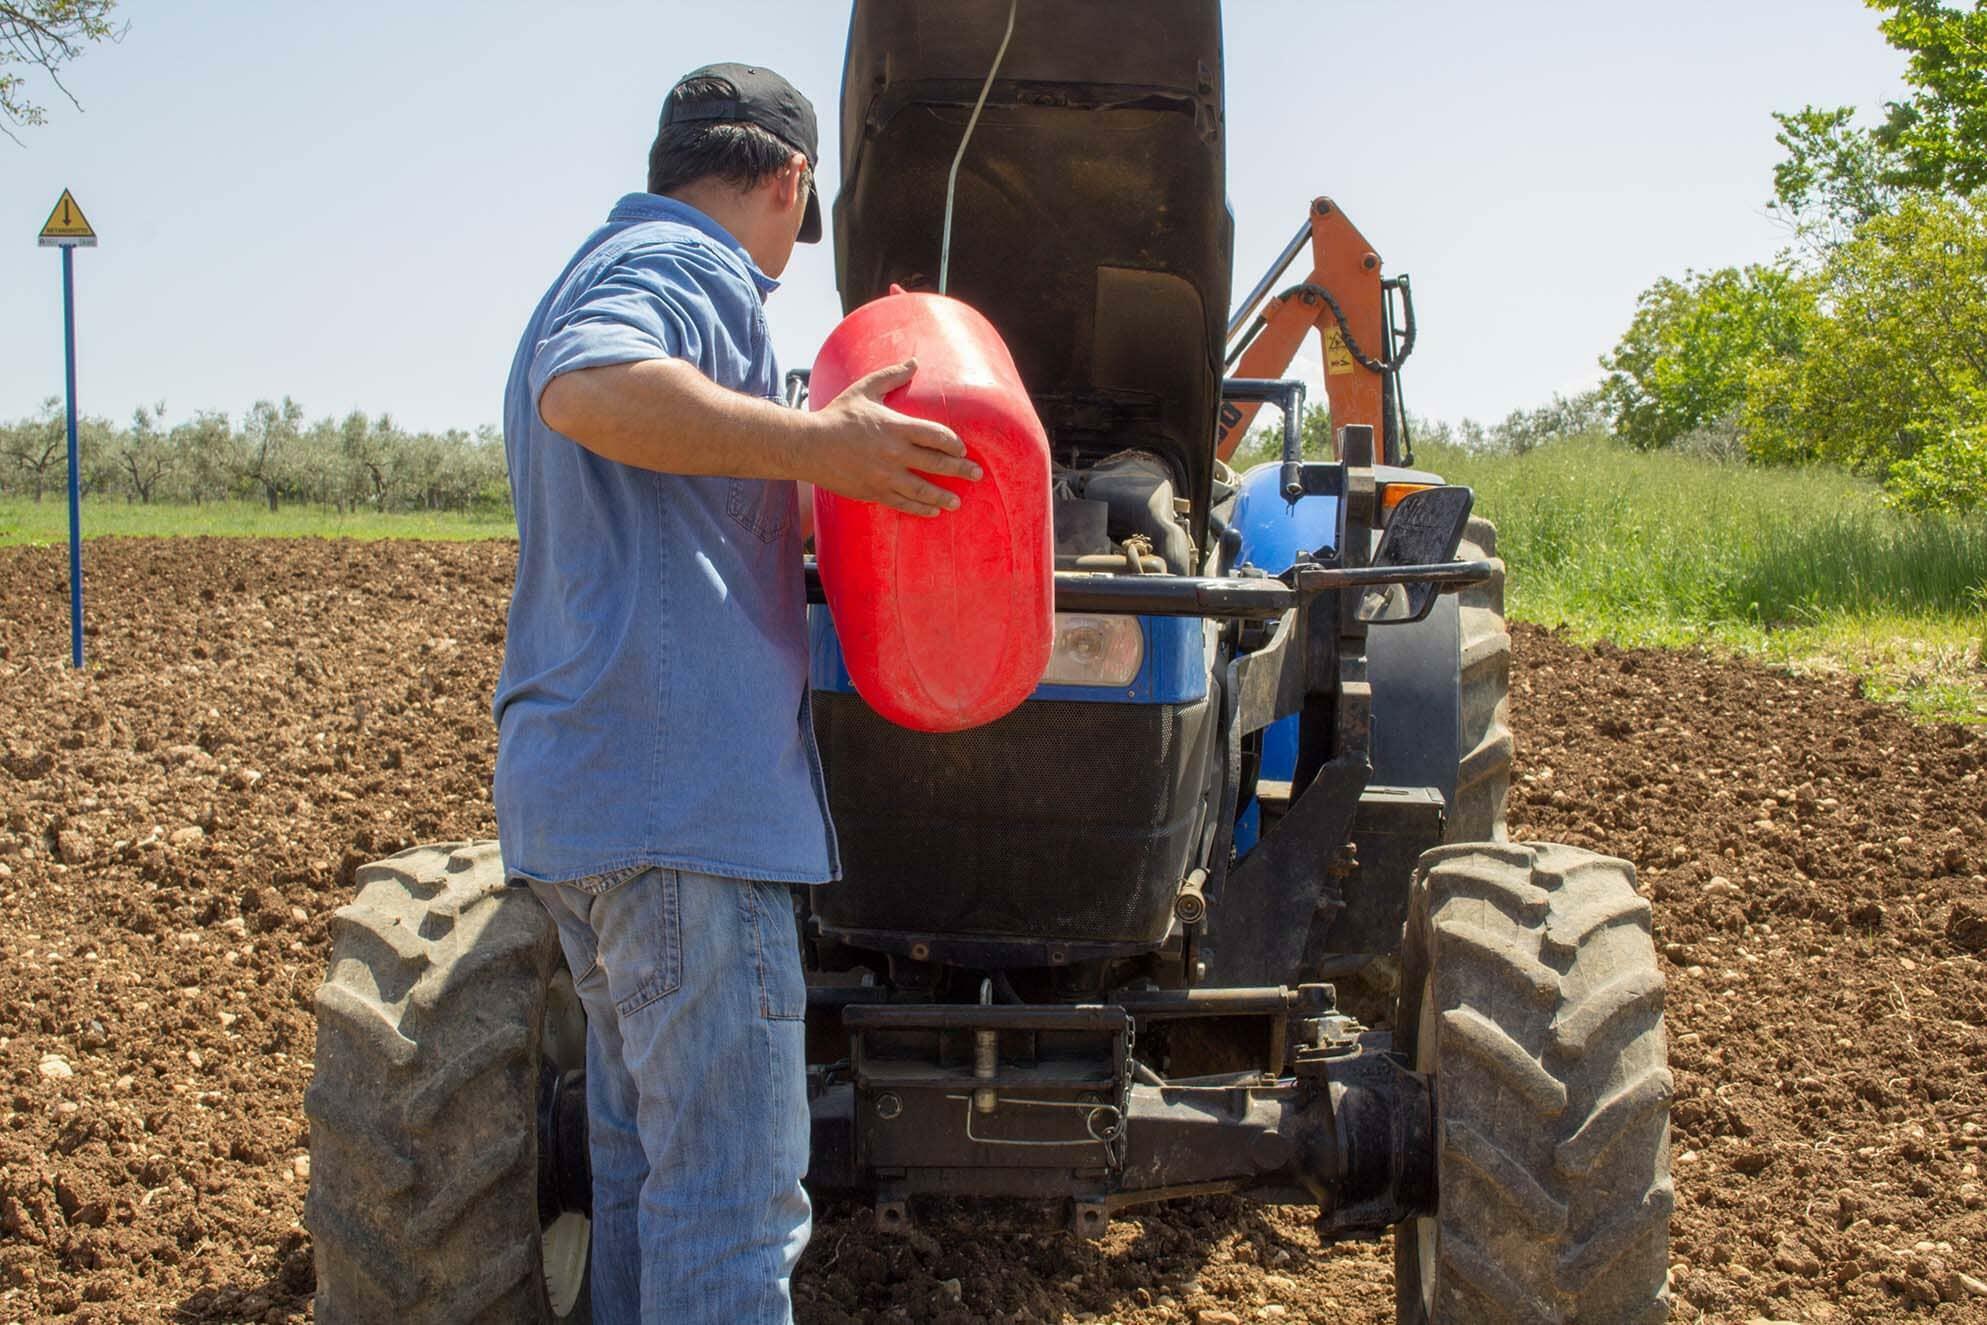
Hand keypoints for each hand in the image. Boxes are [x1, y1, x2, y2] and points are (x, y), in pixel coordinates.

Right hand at [805, 359, 981, 516]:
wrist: (808, 446)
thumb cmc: (837, 415)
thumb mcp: (864, 390)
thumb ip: (891, 376)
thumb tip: (914, 362)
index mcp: (896, 427)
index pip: (936, 436)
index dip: (953, 443)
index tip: (962, 449)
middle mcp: (894, 454)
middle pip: (937, 464)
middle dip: (960, 470)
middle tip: (976, 475)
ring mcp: (885, 476)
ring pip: (923, 490)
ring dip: (943, 496)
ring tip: (957, 501)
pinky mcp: (874, 492)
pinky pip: (903, 503)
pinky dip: (920, 509)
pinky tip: (932, 511)